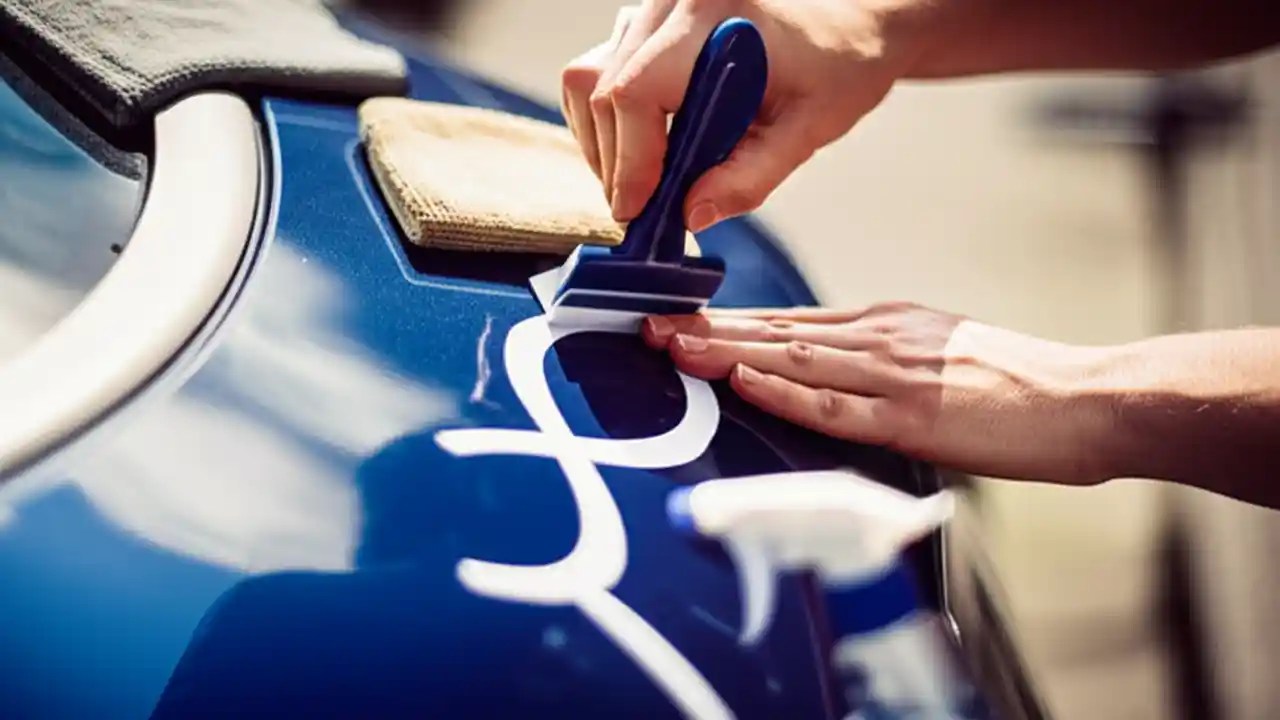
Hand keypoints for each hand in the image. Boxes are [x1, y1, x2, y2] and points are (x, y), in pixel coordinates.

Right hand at [561, 0, 942, 229]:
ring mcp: (653, 8)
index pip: (638, 90)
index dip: (631, 160)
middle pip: (603, 89)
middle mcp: (675, 1)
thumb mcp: (809, 129)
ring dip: (605, 144)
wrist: (849, 27)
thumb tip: (690, 216)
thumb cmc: (838, 67)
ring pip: (588, 80)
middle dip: (617, 162)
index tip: (640, 211)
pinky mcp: (644, 24)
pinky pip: (597, 73)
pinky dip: (607, 122)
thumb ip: (751, 177)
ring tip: (644, 182)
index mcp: (718, 15)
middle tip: (645, 213)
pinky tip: (644, 149)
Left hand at [642, 302, 1120, 483]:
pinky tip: (742, 381)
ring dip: (726, 352)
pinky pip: (834, 404)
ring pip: (792, 358)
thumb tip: (827, 368)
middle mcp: (878, 337)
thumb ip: (880, 357)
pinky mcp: (911, 415)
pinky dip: (784, 391)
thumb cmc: (1013, 383)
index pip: (788, 320)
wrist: (1082, 398)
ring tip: (670, 346)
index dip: (728, 321)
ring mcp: (892, 373)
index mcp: (883, 322)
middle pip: (776, 330)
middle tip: (647, 324)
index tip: (678, 319)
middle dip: (708, 330)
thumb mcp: (937, 349)